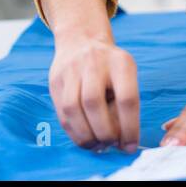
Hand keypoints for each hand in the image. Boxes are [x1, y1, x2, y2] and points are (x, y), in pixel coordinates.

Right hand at [48, 28, 139, 152]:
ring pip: (73, 109)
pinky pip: (62, 113)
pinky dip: (74, 132)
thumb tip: (122, 144)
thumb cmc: (111, 67)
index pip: (126, 99)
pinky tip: (84, 138)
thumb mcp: (125, 77)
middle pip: (94, 103)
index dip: (129, 128)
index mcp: (120, 62)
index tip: (130, 146)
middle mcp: (94, 63)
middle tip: (110, 145)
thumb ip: (124, 107)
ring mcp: (71, 70)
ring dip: (86, 135)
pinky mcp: (56, 81)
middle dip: (104, 132)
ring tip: (97, 145)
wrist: (82, 40)